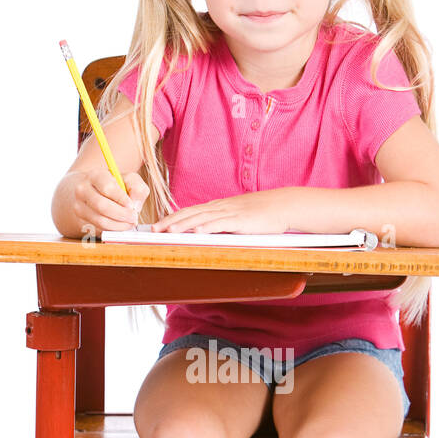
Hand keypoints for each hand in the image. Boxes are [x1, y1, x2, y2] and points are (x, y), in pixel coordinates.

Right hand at [67, 168, 150, 235]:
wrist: (89, 190)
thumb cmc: (113, 185)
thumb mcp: (128, 180)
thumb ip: (137, 188)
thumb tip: (135, 206)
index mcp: (95, 175)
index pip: (108, 187)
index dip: (122, 199)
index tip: (132, 206)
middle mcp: (83, 189)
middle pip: (102, 206)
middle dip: (122, 214)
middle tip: (133, 218)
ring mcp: (78, 205)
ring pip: (100, 220)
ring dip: (119, 225)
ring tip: (129, 223)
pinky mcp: (80, 219)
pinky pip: (99, 228)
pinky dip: (113, 229)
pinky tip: (120, 225)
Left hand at [151, 190, 292, 233]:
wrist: (284, 204)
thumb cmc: (264, 213)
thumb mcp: (239, 216)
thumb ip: (223, 223)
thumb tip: (208, 233)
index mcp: (219, 206)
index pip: (190, 210)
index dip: (172, 217)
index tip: (158, 225)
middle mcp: (221, 207)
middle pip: (190, 213)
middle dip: (170, 221)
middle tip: (153, 230)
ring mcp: (231, 212)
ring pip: (202, 218)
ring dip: (184, 225)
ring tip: (168, 231)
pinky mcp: (241, 220)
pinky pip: (221, 224)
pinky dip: (207, 227)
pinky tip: (196, 232)